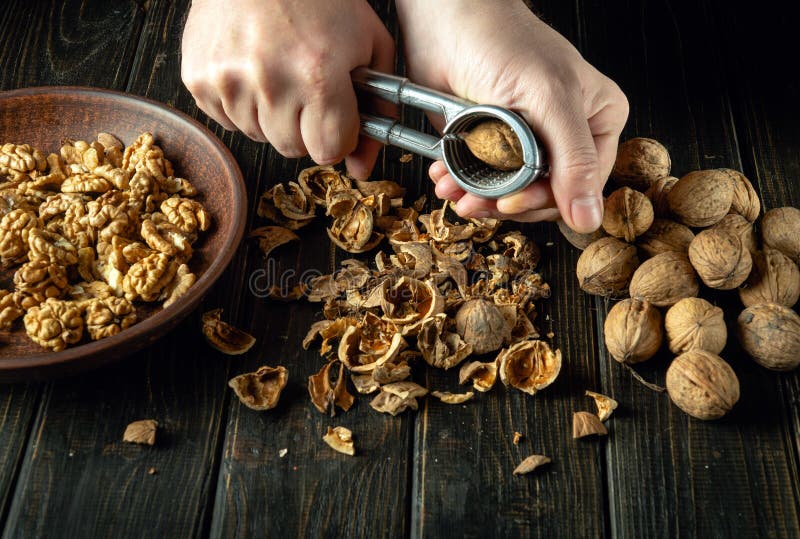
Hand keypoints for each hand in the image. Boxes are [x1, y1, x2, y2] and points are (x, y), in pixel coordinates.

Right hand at [181, 0, 394, 178]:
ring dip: (273, 115)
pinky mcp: (198, 79)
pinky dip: (242, 104)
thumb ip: (378, 109)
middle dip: (306, 126)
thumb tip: (361, 168)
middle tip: (307, 86)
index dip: (338, 135)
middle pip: (294, 148)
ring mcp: (228, 82)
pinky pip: (227, 121)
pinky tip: (252, 69)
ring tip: (279, 71)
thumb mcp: (370, 45)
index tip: (336, 114)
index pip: (329, 151)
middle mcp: (270, 83)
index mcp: (318, 77)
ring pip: (260, 137)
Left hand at [396, 0, 627, 231]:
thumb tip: (590, 220)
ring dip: (478, 197)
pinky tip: (446, 178)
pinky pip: (482, 182)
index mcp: (597, 122)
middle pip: (544, 197)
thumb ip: (573, 160)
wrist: (447, 22)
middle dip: (505, 202)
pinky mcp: (492, 146)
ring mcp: (527, 144)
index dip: (544, 202)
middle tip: (474, 201)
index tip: (509, 202)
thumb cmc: (504, 42)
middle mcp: (567, 137)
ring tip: (453, 189)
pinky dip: (462, 185)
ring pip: (510, 195)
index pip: (582, 186)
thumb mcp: (550, 99)